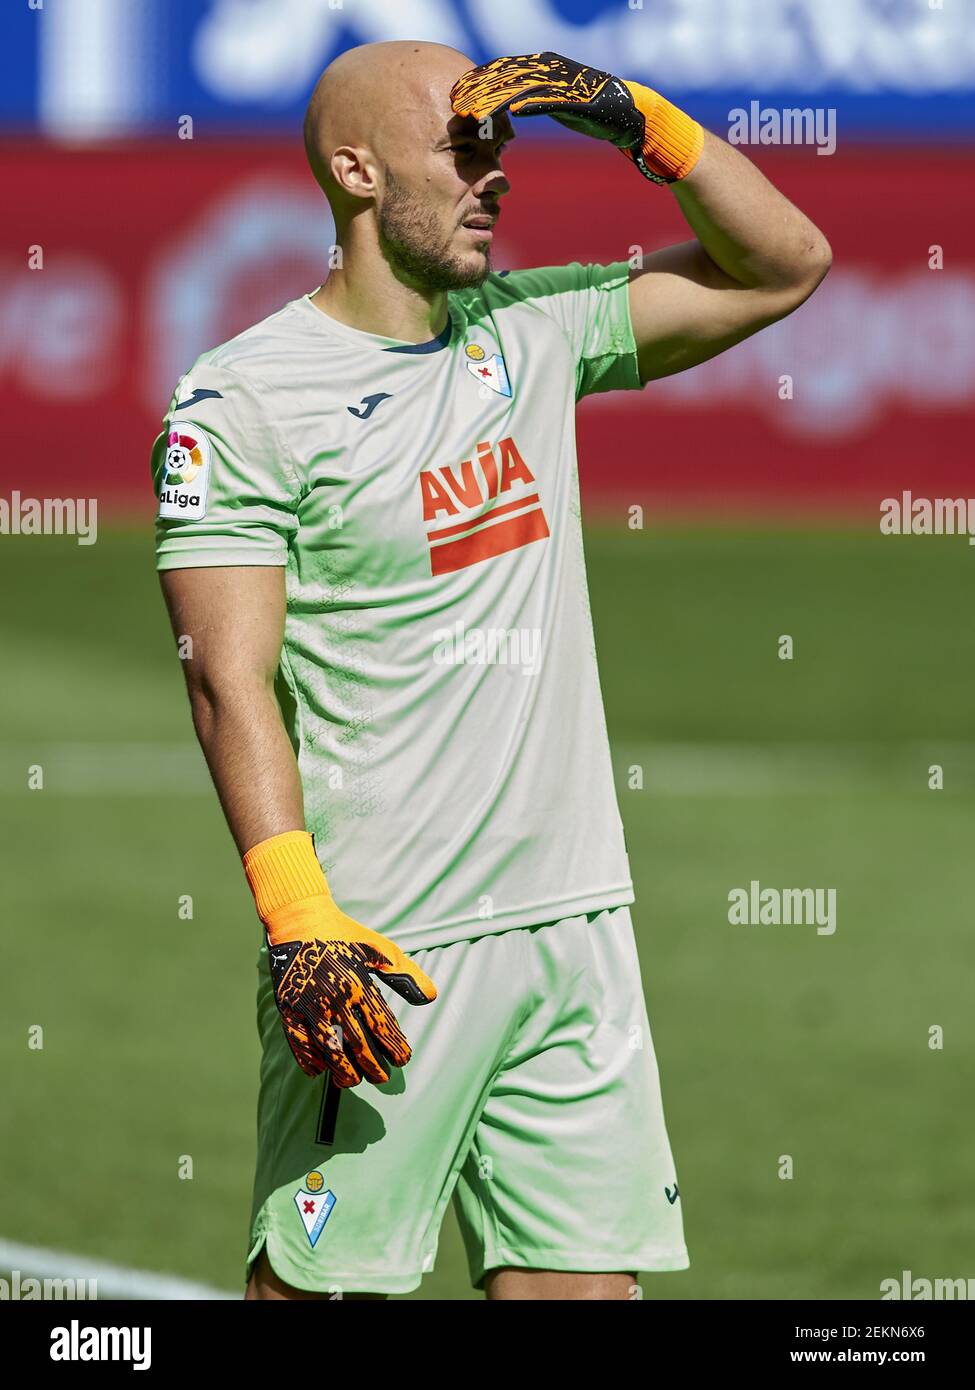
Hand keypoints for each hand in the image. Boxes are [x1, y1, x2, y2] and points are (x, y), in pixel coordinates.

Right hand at [266, 897, 436, 1086]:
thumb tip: (430, 997)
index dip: (395, 1048)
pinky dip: (309, 1061)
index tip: (403, 1059)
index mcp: (359, 985)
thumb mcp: (379, 949)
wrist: (299, 920)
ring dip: (343, 1072)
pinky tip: (320, 1071)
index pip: (383, 1027)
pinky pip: (299, 1044)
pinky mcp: (288, 1008)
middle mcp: (335, 999)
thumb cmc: (343, 934)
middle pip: (358, 1046)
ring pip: (329, 1052)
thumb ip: (405, 974)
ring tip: (352, 1081)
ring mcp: (309, 1006)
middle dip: (373, 1067)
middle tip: (382, 1078)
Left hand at [451, 51, 701, 184]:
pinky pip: (550, 100)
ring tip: (475, 112)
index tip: (456, 95)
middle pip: (505, 76)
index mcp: (543, 67)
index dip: (477, 82)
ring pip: (522, 87)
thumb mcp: (556, 103)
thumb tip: (507, 108)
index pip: (502, 72)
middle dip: (479, 88)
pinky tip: (512, 114)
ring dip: (496, 99)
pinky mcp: (577, 97)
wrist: (631, 115)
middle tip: (455, 102)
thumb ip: (533, 99)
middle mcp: (550, 68)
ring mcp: (563, 81)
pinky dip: (531, 104)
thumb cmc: (593, 112)